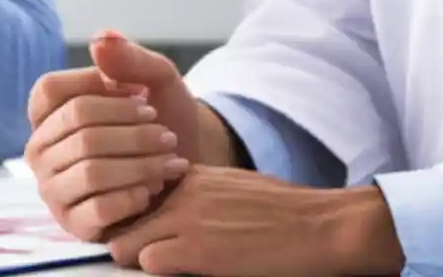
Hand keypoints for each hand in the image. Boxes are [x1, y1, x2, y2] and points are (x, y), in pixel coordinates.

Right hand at [23, 33, 212, 240]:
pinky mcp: (73, 224)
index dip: (99, 90)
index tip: (141, 95)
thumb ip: (129, 57)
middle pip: (79, 130)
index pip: (51, 90)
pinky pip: (99, 208)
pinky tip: (154, 188)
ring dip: (140, 163)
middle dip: (133, 130)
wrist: (187, 165)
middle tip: (166, 134)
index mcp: (46, 112)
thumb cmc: (164, 118)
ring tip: (170, 160)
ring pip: (92, 170)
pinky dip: (134, 195)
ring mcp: (52, 189)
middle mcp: (39, 150)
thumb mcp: (156, 79)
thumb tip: (99, 39)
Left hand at [107, 166, 404, 276]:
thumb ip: (198, 196)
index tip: (140, 230)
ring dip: (138, 259)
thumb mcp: (233, 188)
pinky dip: (158, 274)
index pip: (132, 190)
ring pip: (125, 243)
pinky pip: (148, 263)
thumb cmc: (286, 213)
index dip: (131, 215)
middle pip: (120, 215)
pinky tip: (184, 274)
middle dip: (126, 239)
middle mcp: (181, 191)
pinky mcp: (196, 249)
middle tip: (144, 256)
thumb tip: (173, 216)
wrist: (322, 226)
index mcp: (190, 176)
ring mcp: (186, 218)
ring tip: (164, 268)